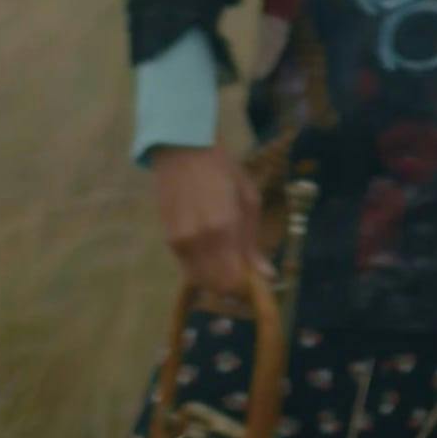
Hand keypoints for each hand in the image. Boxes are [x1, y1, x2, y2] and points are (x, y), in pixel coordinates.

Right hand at [147, 140, 262, 304]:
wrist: (182, 148)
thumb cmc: (222, 169)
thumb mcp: (248, 199)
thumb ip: (253, 243)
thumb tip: (267, 276)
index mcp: (223, 228)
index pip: (233, 281)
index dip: (247, 289)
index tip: (258, 282)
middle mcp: (198, 241)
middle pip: (215, 287)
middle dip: (233, 287)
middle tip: (246, 274)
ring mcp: (180, 242)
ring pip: (200, 281)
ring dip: (217, 280)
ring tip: (230, 262)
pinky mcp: (169, 240)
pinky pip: (188, 268)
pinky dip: (203, 269)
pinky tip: (213, 251)